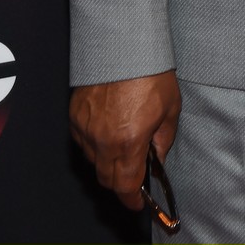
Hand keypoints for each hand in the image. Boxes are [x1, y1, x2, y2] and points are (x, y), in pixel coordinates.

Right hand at [69, 70, 181, 209]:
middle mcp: (102, 139)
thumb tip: (157, 156)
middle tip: (133, 172)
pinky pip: (81, 140)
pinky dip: (93, 141)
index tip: (137, 202)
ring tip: (122, 141)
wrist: (123, 42)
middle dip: (120, 181)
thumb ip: (163, 138)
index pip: (126, 186)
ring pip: (92, 160)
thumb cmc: (150, 70)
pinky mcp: (74, 114)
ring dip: (107, 160)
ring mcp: (85, 127)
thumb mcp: (170, 107)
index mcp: (129, 141)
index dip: (132, 199)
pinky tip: (107, 127)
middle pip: (106, 178)